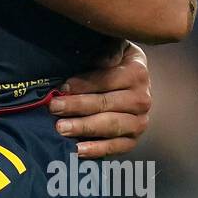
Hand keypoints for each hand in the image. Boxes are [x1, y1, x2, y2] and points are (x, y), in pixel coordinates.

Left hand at [49, 42, 150, 157]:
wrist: (130, 84)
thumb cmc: (113, 62)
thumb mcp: (113, 48)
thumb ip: (107, 49)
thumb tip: (103, 60)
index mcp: (137, 72)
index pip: (108, 79)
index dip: (85, 84)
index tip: (63, 87)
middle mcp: (142, 99)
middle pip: (107, 103)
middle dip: (78, 106)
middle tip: (54, 108)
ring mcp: (140, 121)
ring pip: (111, 126)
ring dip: (85, 128)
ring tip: (62, 128)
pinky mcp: (133, 139)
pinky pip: (117, 147)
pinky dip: (98, 150)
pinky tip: (79, 150)